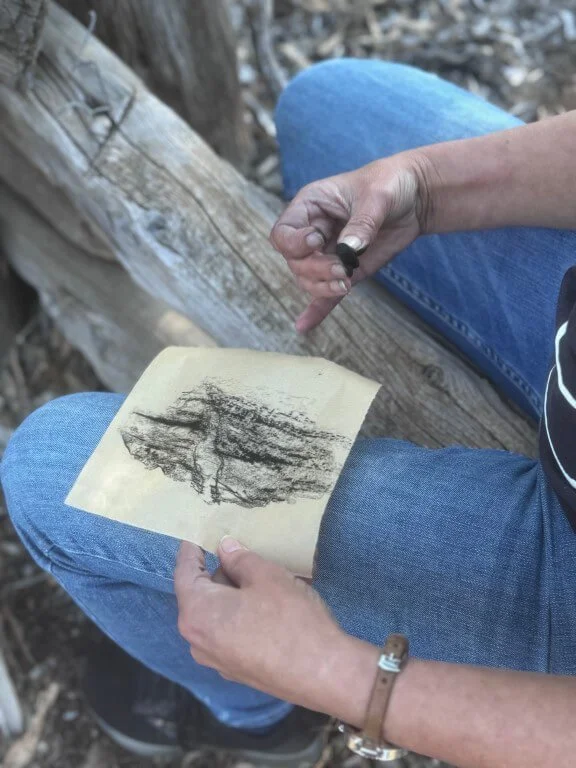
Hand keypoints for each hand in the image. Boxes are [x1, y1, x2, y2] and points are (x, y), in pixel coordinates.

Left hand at [174, 537, 357, 712]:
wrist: (323, 673)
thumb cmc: (290, 618)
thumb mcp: (266, 576)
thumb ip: (239, 559)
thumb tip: (225, 548)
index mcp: (197, 612)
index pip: (184, 572)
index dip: (192, 550)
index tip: (198, 533)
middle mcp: (197, 640)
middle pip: (200, 594)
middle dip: (220, 572)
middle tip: (243, 552)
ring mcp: (216, 659)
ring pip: (216, 614)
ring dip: (233, 594)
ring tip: (260, 578)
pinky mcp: (236, 670)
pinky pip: (229, 632)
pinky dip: (240, 615)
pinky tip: (267, 606)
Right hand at [270, 151, 432, 331]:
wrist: (415, 196)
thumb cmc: (390, 183)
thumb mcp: (378, 196)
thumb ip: (363, 222)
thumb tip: (349, 250)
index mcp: (310, 207)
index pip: (283, 233)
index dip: (294, 243)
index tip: (318, 241)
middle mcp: (312, 232)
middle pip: (295, 261)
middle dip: (316, 270)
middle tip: (343, 270)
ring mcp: (327, 254)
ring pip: (308, 279)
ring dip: (322, 286)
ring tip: (347, 283)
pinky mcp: (345, 271)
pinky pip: (325, 294)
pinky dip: (316, 310)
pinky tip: (305, 327)